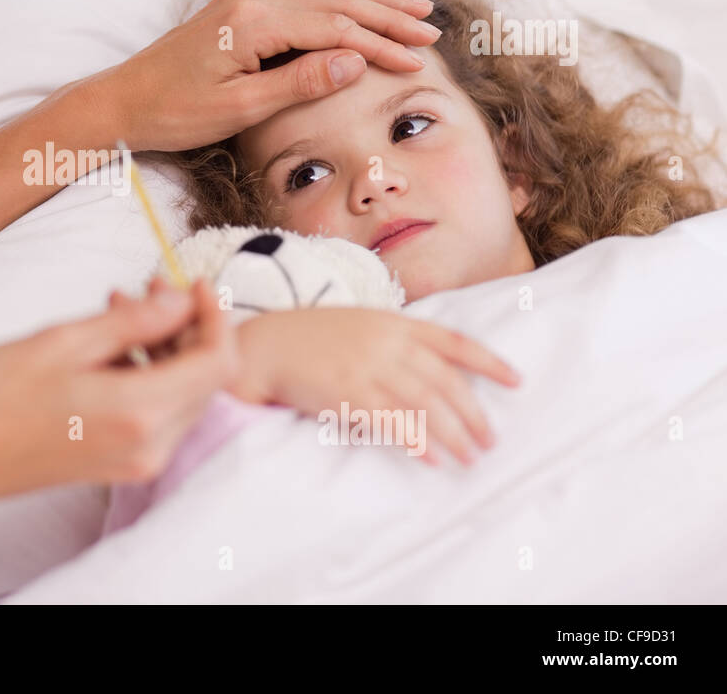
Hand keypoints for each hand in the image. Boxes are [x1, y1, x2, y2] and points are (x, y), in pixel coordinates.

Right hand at [0, 277, 240, 508]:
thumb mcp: (62, 342)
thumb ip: (132, 323)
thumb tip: (182, 301)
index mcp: (138, 412)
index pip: (217, 362)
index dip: (214, 315)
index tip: (192, 282)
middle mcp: (149, 445)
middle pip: (205, 379)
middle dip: (187, 326)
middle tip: (150, 284)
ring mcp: (137, 461)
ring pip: (183, 393)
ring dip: (166, 346)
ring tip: (118, 305)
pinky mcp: (121, 464)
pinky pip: (157, 412)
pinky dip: (147, 372)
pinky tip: (108, 342)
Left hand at [96, 0, 440, 151]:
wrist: (124, 101)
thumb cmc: (175, 112)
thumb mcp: (240, 109)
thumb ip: (300, 82)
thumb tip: (355, 60)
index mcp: (253, 22)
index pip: (335, 27)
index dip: (380, 43)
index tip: (418, 59)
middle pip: (336, 0)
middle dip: (387, 14)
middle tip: (432, 29)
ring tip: (413, 6)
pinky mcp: (240, 6)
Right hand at [235, 308, 520, 466]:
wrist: (264, 345)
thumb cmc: (312, 338)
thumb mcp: (360, 325)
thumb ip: (397, 341)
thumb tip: (436, 376)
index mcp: (394, 322)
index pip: (455, 341)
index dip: (489, 362)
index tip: (517, 382)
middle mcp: (386, 342)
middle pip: (446, 380)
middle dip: (474, 413)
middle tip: (490, 441)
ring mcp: (366, 366)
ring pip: (425, 404)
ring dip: (453, 434)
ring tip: (469, 458)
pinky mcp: (345, 392)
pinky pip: (390, 421)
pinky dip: (415, 441)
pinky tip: (431, 459)